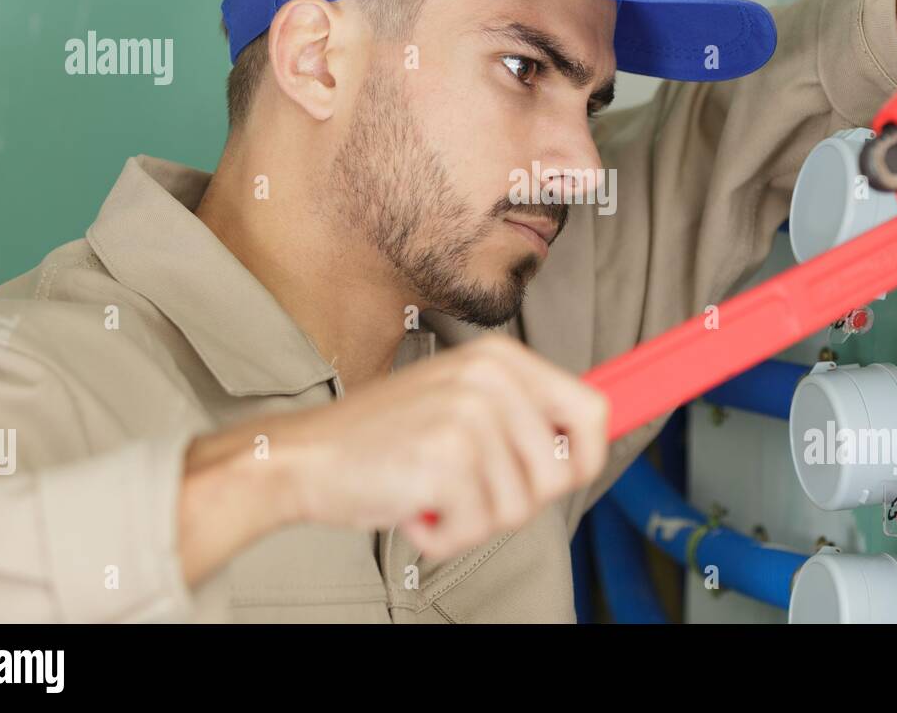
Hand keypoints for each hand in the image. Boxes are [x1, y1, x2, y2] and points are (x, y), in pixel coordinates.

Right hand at [281, 334, 609, 560]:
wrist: (304, 455)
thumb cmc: (383, 438)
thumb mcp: (459, 401)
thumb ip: (520, 416)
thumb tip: (585, 448)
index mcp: (500, 359)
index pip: (593, 408)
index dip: (588, 454)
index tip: (569, 474)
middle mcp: (490, 380)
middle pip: (563, 470)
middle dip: (519, 498)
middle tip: (469, 487)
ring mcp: (469, 418)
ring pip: (521, 507)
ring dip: (476, 519)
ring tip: (434, 492)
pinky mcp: (447, 461)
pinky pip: (478, 529)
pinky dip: (445, 536)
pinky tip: (415, 507)